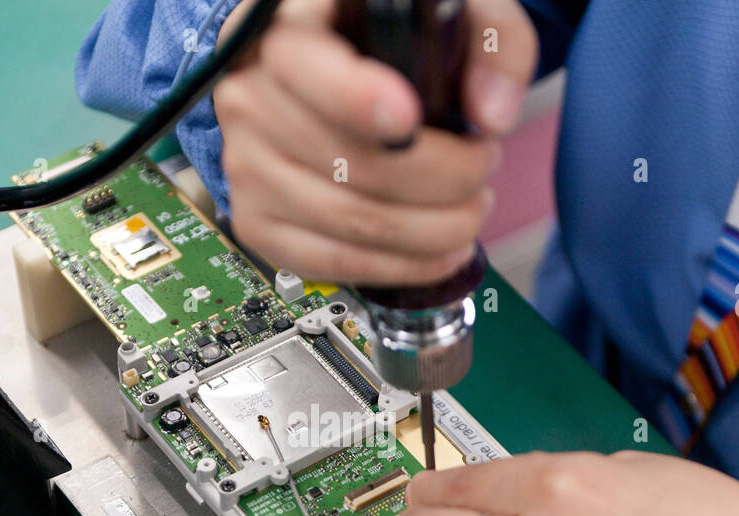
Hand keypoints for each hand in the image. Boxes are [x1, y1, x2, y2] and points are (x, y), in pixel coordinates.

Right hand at [212, 0, 536, 284]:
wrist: (331, 77)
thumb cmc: (387, 40)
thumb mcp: (448, 9)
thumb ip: (490, 40)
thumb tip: (492, 114)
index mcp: (283, 28)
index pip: (306, 67)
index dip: (357, 99)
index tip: (410, 120)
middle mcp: (249, 96)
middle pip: (351, 162)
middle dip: (444, 178)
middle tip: (483, 165)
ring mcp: (247, 165)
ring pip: (352, 221)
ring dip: (435, 229)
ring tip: (472, 208)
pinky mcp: (258, 222)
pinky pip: (335, 263)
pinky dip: (401, 266)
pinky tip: (443, 252)